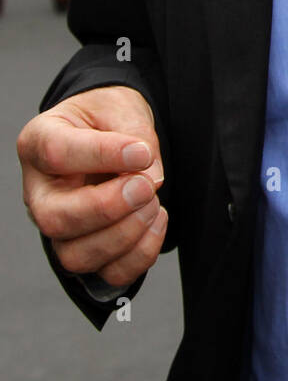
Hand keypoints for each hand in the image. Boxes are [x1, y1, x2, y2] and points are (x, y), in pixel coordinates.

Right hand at [17, 87, 166, 289]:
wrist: (112, 133)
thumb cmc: (107, 118)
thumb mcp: (120, 106)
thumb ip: (135, 135)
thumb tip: (149, 176)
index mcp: (39, 142)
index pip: (56, 153)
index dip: (103, 155)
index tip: (142, 153)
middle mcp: (40, 191)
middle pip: (54, 218)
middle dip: (108, 207)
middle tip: (144, 185)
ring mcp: (59, 227)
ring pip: (76, 256)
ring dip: (124, 234)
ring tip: (152, 202)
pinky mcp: (87, 249)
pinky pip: (108, 273)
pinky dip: (139, 255)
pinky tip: (155, 221)